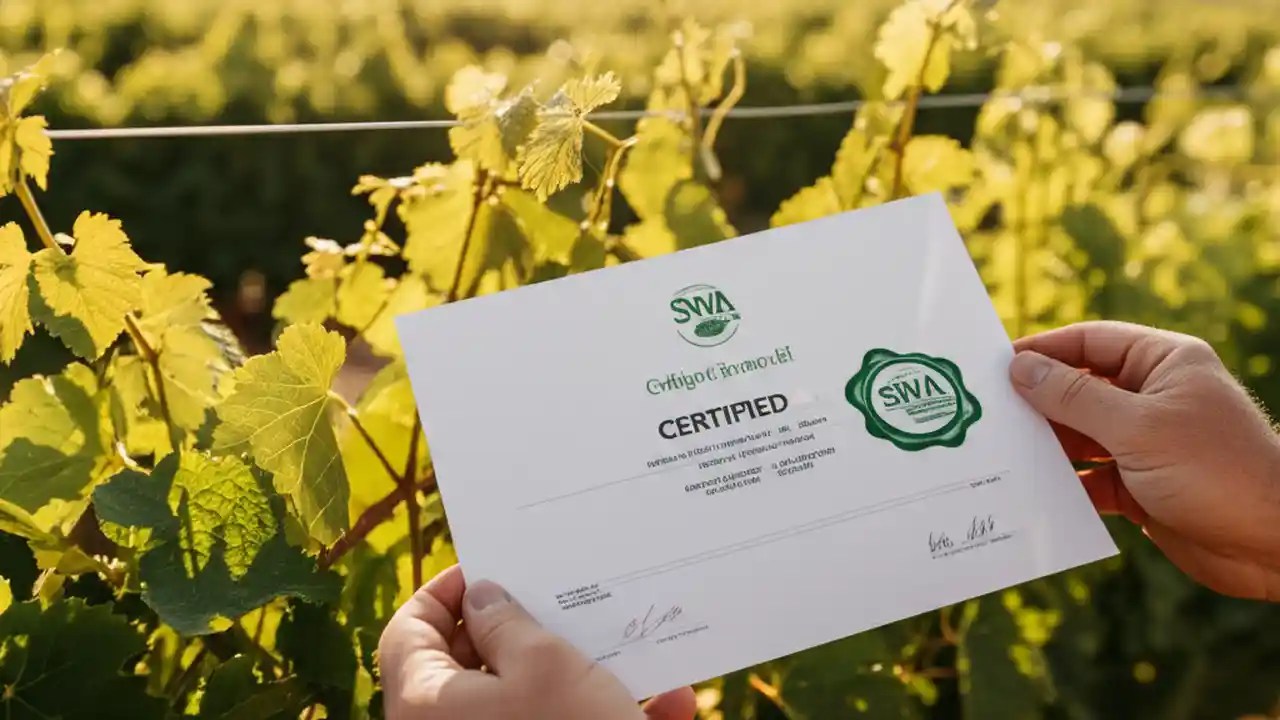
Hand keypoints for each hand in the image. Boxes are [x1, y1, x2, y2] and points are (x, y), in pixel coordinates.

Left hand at [378, 565, 696, 719]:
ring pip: (532, 700)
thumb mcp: (544, 664)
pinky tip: (668, 703)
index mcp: (426, 704)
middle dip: (527, 629)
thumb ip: (506, 621)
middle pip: (470, 663)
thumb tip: (484, 596)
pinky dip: (612, 715)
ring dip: (587, 674)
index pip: (409, 630)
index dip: (447, 589)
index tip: (492, 565)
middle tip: (566, 597)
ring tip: (634, 649)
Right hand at [1009, 321, 1279, 600]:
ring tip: (1001, 453)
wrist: (1275, 545)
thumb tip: (1020, 367)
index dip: (1043, 351)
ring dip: (1047, 446)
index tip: (994, 365)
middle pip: (1080, 388)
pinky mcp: (1142, 487)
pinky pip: (1090, 479)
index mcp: (1164, 364)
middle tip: (987, 413)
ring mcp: (1147, 444)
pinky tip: (1033, 493)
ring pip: (1080, 436)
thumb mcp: (1137, 427)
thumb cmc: (1217, 472)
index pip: (1090, 342)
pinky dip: (1065, 486)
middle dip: (1037, 402)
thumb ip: (1074, 397)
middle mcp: (1154, 398)